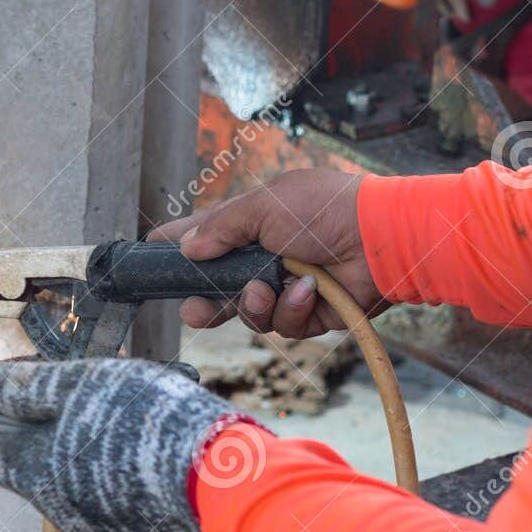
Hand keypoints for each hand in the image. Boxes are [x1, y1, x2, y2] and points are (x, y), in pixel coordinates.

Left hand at [0, 358, 256, 531]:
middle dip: (42, 417)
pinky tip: (144, 436)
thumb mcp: (79, 384)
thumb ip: (23, 387)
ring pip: (69, 472)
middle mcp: (58, 509)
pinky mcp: (132, 529)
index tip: (14, 381)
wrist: (225, 480)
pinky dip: (112, 459)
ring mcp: (96, 524)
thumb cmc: (148, 421)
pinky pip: (106, 489)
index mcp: (36, 475)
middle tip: (80, 382)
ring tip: (122, 404)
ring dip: (81, 436)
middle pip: (28, 458)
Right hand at [147, 169, 383, 338]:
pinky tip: (308, 291)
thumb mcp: (264, 206)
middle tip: (196, 309)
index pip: (203, 237)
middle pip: (217, 289)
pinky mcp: (309, 314)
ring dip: (254, 304)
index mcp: (250, 225)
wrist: (383, 239)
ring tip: (268, 289)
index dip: (176, 248)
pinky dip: (292, 310)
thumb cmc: (326, 209)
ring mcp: (285, 287)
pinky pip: (284, 325)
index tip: (148, 256)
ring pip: (247, 314)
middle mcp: (264, 258)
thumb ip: (220, 229)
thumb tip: (188, 249)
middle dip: (203, 303)